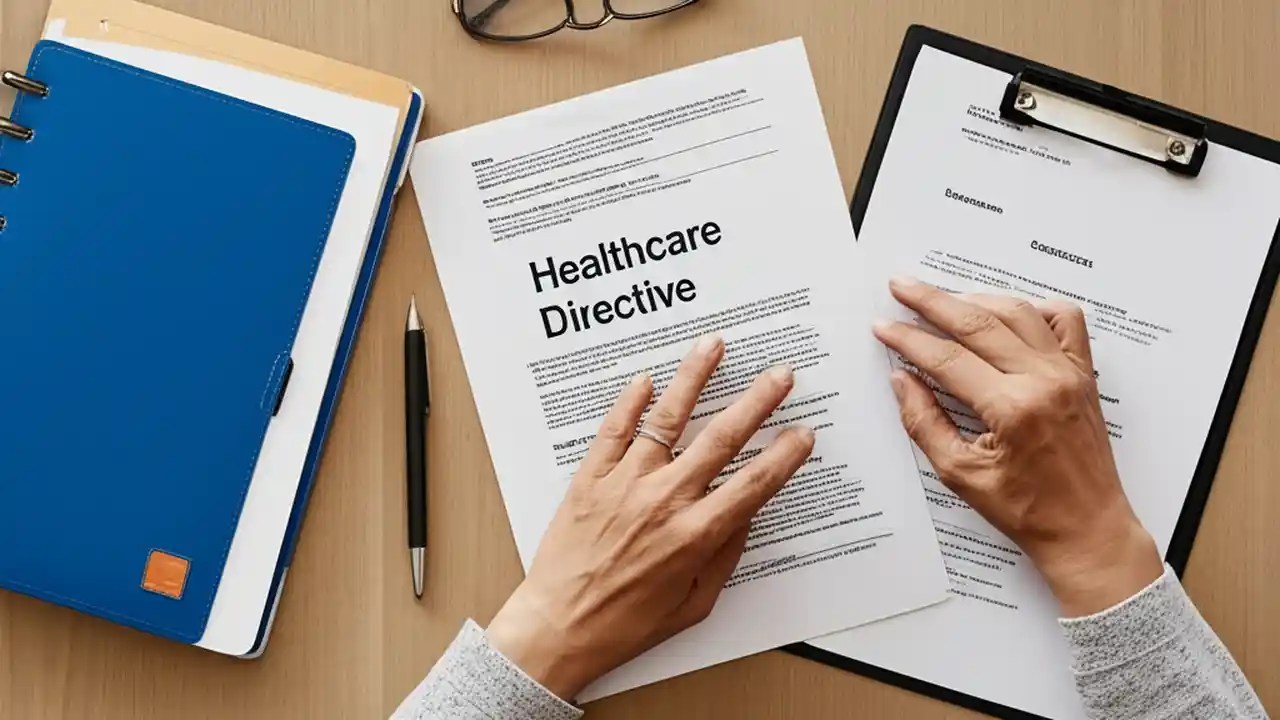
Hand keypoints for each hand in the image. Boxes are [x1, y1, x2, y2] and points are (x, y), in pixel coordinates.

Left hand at [486, 335, 814, 698]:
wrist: (559, 627)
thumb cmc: (626, 625)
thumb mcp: (694, 603)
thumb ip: (725, 555)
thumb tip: (745, 514)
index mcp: (695, 535)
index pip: (754, 483)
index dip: (784, 455)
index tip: (803, 433)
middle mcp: (664, 501)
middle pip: (721, 438)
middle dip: (757, 402)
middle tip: (779, 375)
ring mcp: (625, 484)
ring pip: (666, 419)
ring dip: (694, 378)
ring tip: (713, 346)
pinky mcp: (590, 480)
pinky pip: (613, 430)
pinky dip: (630, 401)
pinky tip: (646, 380)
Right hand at [873, 277, 1161, 616]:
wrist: (1087, 529)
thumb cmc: (1028, 511)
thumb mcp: (960, 474)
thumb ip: (924, 421)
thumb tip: (901, 380)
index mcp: (1012, 409)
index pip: (947, 358)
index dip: (908, 339)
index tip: (884, 327)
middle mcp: (1044, 380)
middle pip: (978, 323)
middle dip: (932, 301)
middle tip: (901, 287)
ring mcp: (1069, 372)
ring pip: (1017, 312)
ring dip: (975, 299)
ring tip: (942, 296)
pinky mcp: (1084, 373)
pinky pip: (1065, 319)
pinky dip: (1033, 307)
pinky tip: (1005, 311)